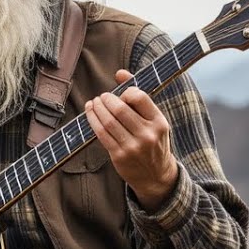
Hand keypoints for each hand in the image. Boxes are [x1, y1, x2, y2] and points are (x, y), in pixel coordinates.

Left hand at [84, 69, 178, 209]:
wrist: (156, 175)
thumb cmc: (153, 140)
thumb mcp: (154, 119)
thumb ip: (139, 97)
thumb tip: (120, 73)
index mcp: (159, 122)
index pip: (139, 97)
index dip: (126, 91)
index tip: (121, 93)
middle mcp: (148, 134)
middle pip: (119, 109)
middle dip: (106, 99)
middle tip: (102, 96)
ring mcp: (133, 146)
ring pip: (108, 121)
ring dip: (96, 108)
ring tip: (94, 102)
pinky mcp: (119, 156)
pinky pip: (101, 134)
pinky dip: (92, 120)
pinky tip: (90, 112)